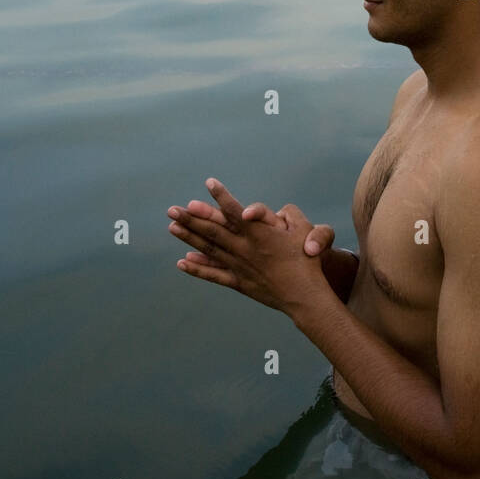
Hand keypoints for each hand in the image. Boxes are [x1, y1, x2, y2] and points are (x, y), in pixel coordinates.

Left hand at [168, 180, 324, 316]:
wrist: (305, 296)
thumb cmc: (307, 260)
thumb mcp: (306, 230)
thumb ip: (289, 214)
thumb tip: (276, 209)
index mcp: (260, 234)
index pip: (236, 211)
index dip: (221, 196)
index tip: (208, 182)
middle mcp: (245, 249)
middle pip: (213, 230)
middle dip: (192, 218)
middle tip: (172, 209)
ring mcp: (239, 267)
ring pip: (209, 250)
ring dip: (189, 238)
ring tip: (172, 227)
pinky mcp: (239, 282)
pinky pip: (213, 274)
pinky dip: (197, 269)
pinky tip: (182, 263)